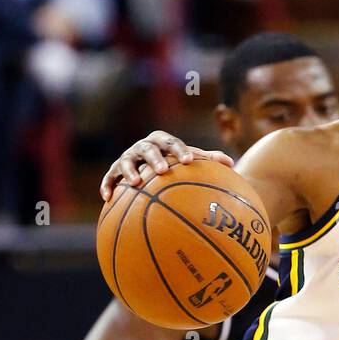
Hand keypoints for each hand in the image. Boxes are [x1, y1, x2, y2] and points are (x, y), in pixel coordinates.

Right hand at [100, 132, 233, 200]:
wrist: (147, 165)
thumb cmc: (174, 164)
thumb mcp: (189, 160)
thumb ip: (207, 160)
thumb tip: (231, 164)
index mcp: (162, 141)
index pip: (172, 143)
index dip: (180, 150)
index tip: (189, 160)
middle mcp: (143, 147)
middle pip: (148, 149)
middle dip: (155, 158)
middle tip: (163, 170)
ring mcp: (127, 158)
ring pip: (126, 162)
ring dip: (130, 171)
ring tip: (137, 182)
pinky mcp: (114, 172)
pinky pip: (109, 179)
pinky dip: (107, 186)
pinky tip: (107, 198)